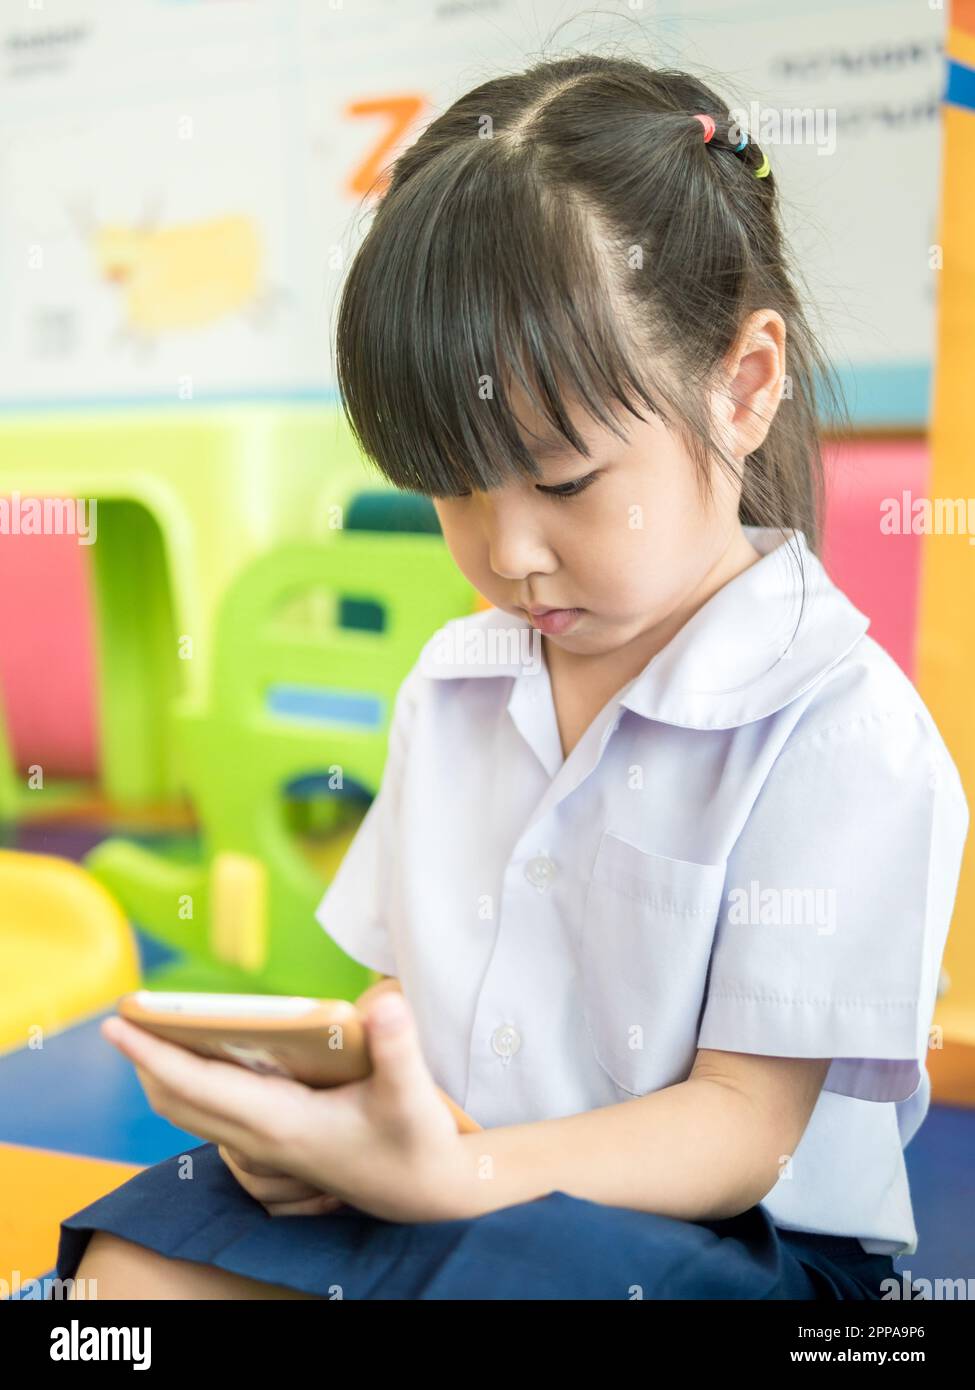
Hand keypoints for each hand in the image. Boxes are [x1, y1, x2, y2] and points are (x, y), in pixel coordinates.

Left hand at [100, 988, 466, 1223]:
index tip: (116, 1023)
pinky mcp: (273, 1149)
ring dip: (164, 1075)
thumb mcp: (413, 1095)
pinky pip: (210, 1118)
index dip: (152, 1052)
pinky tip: (206, 1058)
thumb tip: (384, 1000)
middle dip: (145, 1059)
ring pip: (190, 1113)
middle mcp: (261, 1142)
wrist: (429, 1193)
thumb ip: (399, 1047)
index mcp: (282, 1124)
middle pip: (176, 1102)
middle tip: (128, 1014)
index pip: (197, 1085)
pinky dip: (191, 1088)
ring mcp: (264, 1151)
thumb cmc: (417, 1142)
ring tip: (154, 1030)